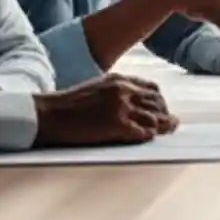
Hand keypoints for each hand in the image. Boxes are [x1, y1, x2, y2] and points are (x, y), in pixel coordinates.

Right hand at [33, 74, 178, 146]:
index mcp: (119, 80)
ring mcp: (121, 108)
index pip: (151, 88)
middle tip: (171, 124)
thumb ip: (117, 92)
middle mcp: (124, 91)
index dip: (159, 100)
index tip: (162, 109)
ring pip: (154, 118)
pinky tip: (149, 139)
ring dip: (162, 126)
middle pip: (157, 103)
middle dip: (165, 114)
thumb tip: (134, 104)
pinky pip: (143, 132)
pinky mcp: (117, 125)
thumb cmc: (68, 105)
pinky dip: (149, 136)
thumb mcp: (97, 88)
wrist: (48, 115)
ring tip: (168, 131)